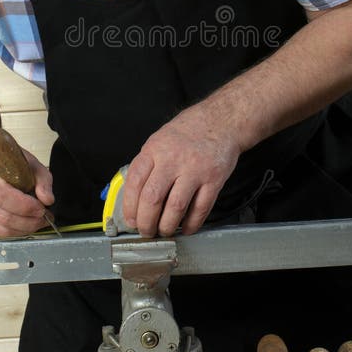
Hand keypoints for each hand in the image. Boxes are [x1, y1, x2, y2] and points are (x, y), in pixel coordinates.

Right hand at [0, 140, 54, 235]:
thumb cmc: (2, 161)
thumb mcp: (28, 161)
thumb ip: (42, 179)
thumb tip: (48, 200)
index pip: (3, 196)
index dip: (25, 207)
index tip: (41, 209)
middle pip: (2, 217)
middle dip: (28, 223)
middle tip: (42, 219)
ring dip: (21, 230)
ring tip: (33, 223)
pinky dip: (7, 232)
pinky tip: (16, 224)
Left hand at [122, 103, 241, 237]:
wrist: (221, 120)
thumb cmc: (189, 131)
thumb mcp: (159, 139)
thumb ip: (147, 164)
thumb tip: (133, 195)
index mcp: (155, 149)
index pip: (135, 182)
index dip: (129, 206)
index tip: (130, 219)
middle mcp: (173, 159)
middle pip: (152, 198)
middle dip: (146, 222)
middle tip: (146, 231)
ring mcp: (195, 170)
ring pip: (175, 207)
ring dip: (167, 226)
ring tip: (164, 231)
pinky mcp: (214, 179)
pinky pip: (201, 208)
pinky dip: (191, 224)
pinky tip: (186, 228)